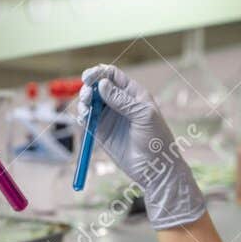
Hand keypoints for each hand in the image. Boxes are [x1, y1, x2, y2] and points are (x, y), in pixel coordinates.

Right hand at [78, 64, 205, 229]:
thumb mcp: (144, 115)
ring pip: (90, 102)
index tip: (89, 78)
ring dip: (84, 101)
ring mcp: (109, 117)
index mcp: (133, 93)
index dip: (99, 73)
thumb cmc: (157, 139)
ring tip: (86, 107)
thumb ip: (122, 100)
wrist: (155, 168)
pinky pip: (87, 119)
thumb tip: (101, 84)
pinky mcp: (101, 132)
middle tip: (87, 96)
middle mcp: (119, 103)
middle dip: (88, 87)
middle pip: (97, 86)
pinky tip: (84, 118)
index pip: (112, 75)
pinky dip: (82, 115)